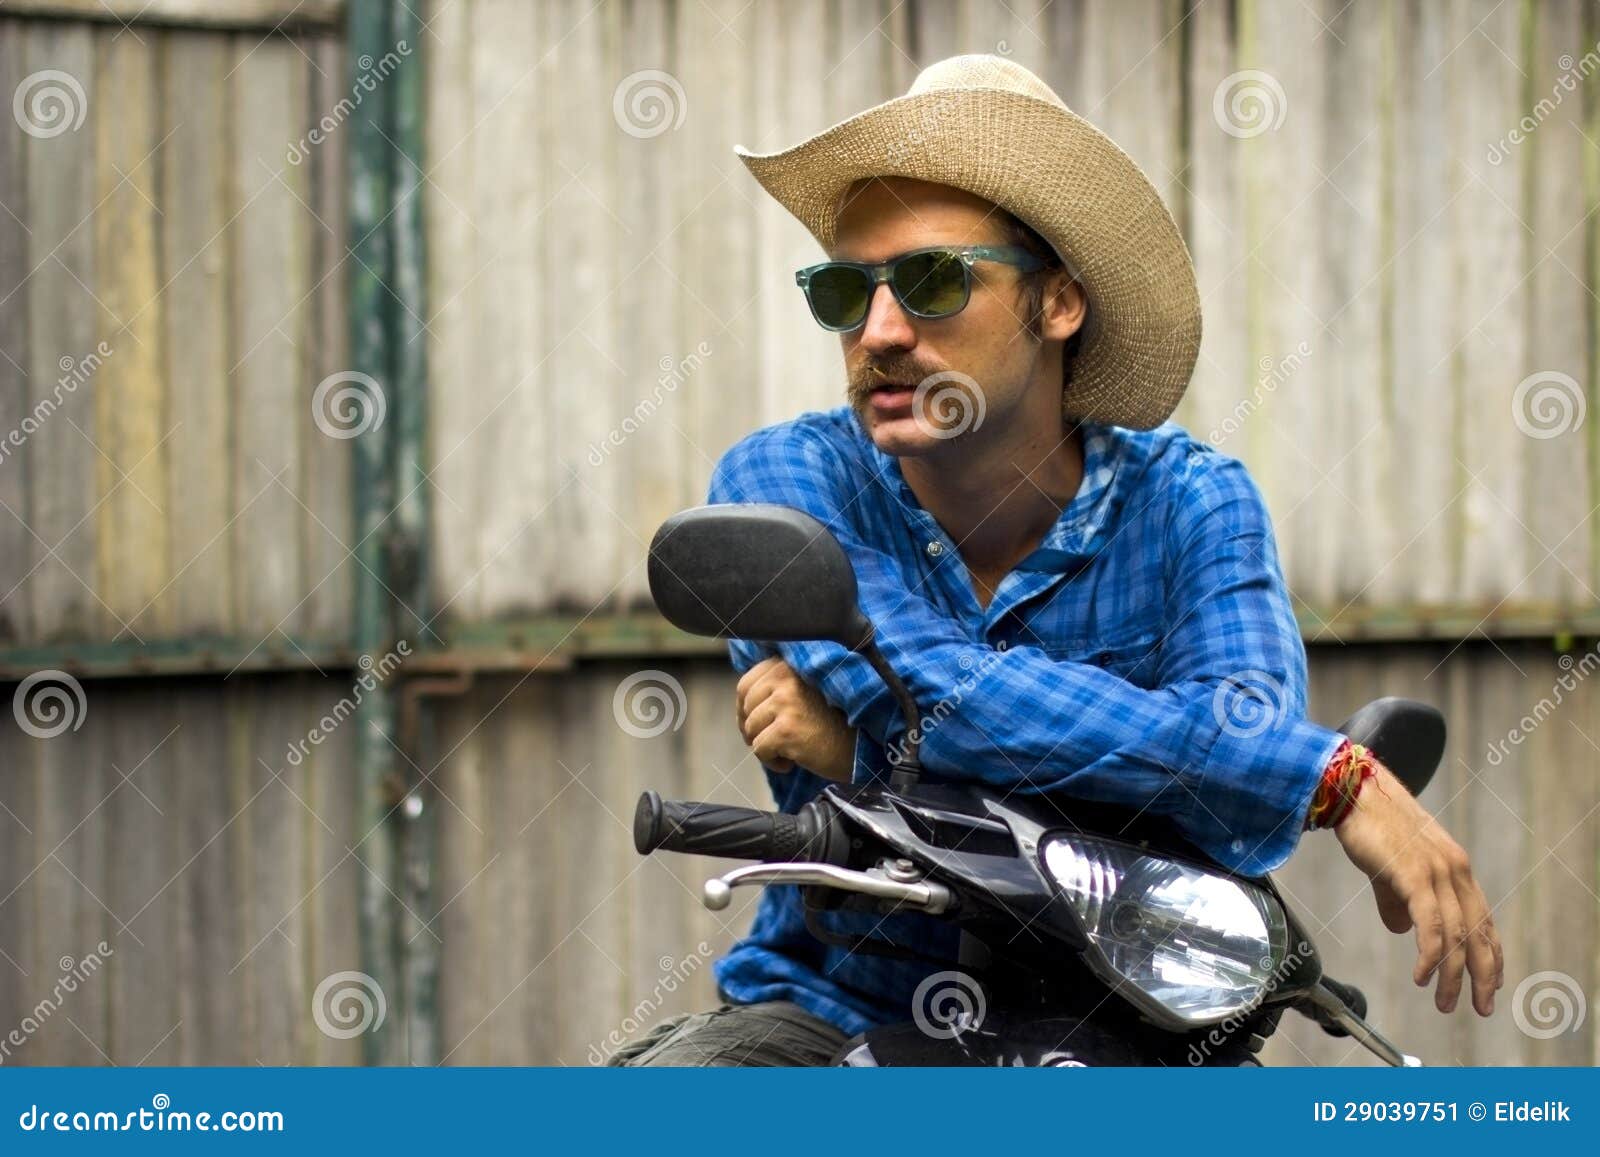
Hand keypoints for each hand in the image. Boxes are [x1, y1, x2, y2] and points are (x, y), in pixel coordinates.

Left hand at [735, 657, 856, 781]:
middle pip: (745, 708)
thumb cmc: (836, 721)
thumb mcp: (805, 690)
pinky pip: (760, 750)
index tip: (757, 723)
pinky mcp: (786, 729)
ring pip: (751, 730)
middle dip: (753, 729)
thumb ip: (777, 687)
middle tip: (773, 742)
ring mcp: (785, 702)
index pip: (746, 684)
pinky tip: (793, 761)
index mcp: (787, 664)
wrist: (864, 745)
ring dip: (766, 746)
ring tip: (790, 750)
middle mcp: (785, 677)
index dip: (746, 708)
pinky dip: (774, 762)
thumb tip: (742, 705)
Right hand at [1332, 760, 1503, 1015]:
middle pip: (1479, 934)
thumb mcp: (1391, 868)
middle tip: (1480, 1006)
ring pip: (1456, 936)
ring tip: (1445, 1002)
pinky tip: (1423, 975)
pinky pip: (1431, 926)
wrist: (1354, 792)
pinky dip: (1431, 957)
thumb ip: (1398, 900)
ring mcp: (1437, 872)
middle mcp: (1455, 871)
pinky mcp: (1415, 875)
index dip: (1490, 955)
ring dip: (1453, 976)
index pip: (1483, 920)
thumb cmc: (1370, 825)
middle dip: (1483, 975)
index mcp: (1455, 869)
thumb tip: (1400, 930)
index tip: (1490, 984)